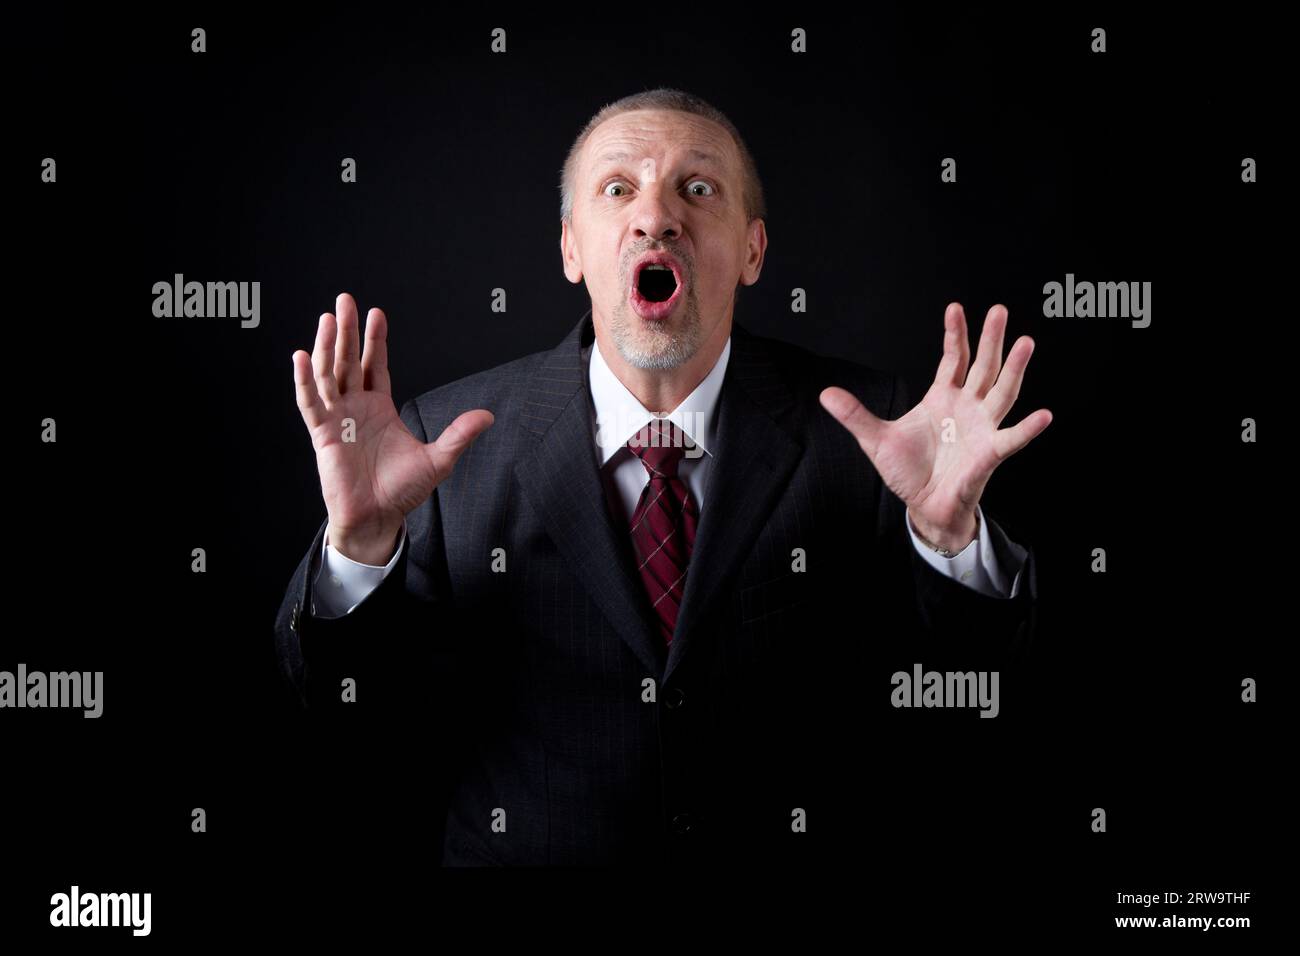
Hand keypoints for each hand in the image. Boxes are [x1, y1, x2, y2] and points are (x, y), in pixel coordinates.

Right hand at [291, 292, 494, 562]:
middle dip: (347, 331)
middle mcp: (356, 407)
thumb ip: (459, 435)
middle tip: (345, 300)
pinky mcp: (322, 434)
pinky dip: (305, 380)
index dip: (375, 340)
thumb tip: (488, 416)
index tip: (376, 313)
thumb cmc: (402, 490)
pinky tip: (303, 356)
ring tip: (327, 318)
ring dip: (327, 346)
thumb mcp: (438, 459)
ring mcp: (337, 418)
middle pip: (349, 360)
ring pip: (328, 374)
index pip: (375, 365)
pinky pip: (310, 402)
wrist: (378, 517)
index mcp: (380, 407)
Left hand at [819, 303, 1051, 552]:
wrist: (923, 505)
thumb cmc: (908, 471)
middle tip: (999, 310)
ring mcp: (982, 428)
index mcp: (942, 399)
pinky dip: (1028, 429)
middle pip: (983, 366)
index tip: (956, 307)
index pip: (953, 359)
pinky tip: (1045, 415)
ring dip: (1015, 369)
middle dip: (991, 339)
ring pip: (1003, 392)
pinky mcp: (989, 454)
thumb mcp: (876, 439)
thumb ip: (855, 415)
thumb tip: (825, 393)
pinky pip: (1011, 439)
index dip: (955, 334)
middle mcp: (967, 408)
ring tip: (1026, 342)